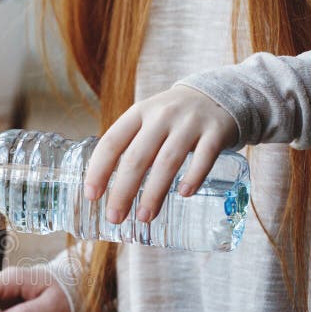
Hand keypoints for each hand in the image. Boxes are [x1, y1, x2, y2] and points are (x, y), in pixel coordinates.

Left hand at [84, 85, 237, 223]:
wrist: (218, 94)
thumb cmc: (172, 119)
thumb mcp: (146, 120)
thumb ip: (129, 145)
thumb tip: (104, 188)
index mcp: (138, 113)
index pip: (111, 142)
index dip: (98, 170)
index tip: (91, 195)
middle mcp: (161, 116)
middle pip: (137, 157)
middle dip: (123, 191)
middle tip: (115, 217)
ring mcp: (190, 123)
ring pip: (167, 161)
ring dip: (154, 192)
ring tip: (145, 217)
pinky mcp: (216, 131)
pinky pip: (204, 156)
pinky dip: (194, 176)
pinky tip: (184, 194)